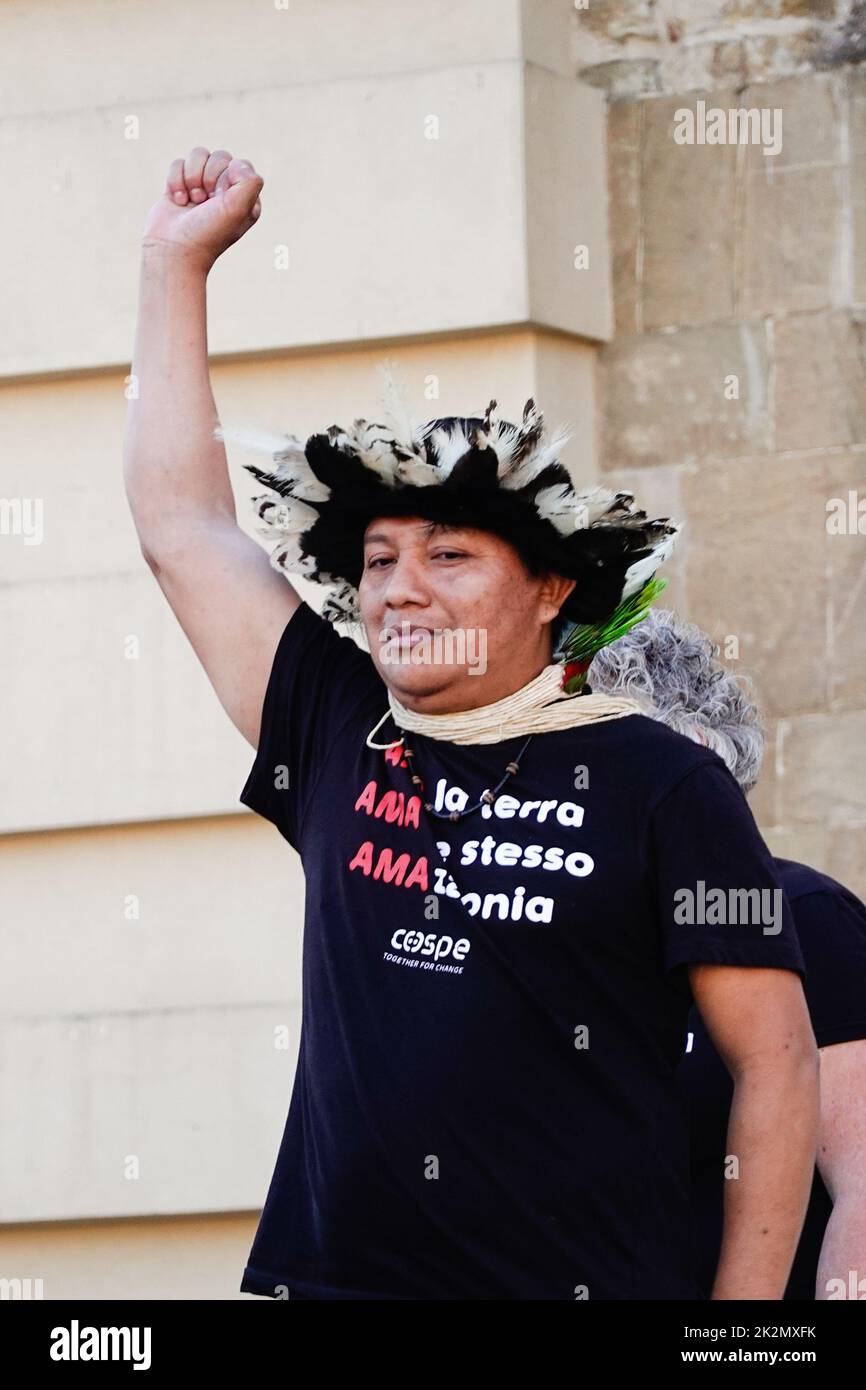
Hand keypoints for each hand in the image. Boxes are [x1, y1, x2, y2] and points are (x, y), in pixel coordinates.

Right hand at [141, 147, 263, 270]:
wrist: (172, 251)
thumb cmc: (207, 234)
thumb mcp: (237, 210)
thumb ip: (250, 182)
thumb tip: (236, 163)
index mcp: (246, 199)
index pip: (240, 165)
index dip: (226, 178)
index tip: (219, 200)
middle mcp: (226, 192)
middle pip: (220, 157)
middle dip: (207, 177)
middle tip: (204, 201)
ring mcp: (203, 187)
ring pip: (198, 154)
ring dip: (191, 177)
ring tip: (192, 201)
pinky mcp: (181, 185)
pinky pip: (179, 163)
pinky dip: (175, 181)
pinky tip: (179, 201)